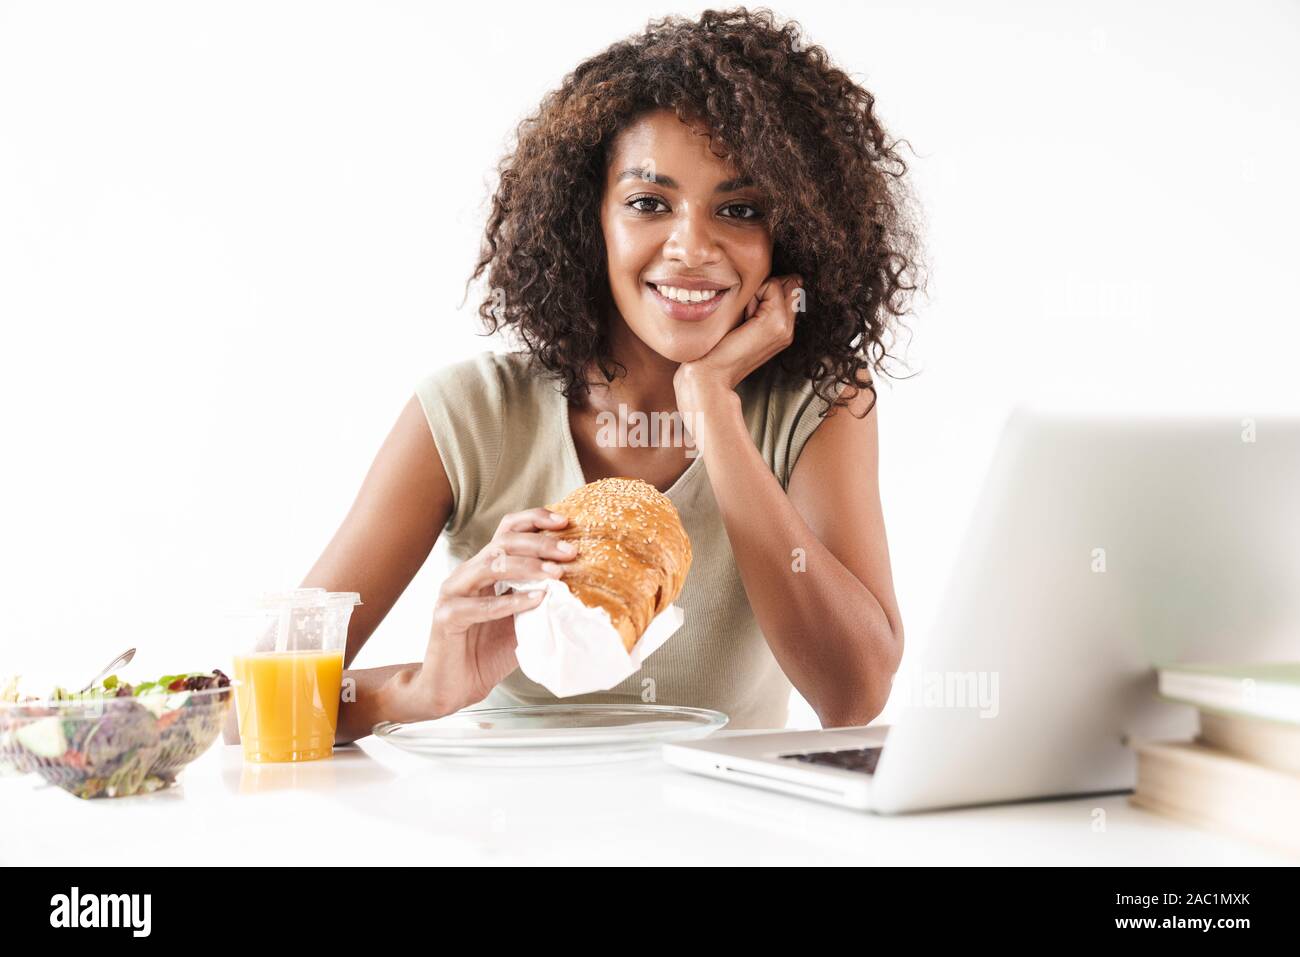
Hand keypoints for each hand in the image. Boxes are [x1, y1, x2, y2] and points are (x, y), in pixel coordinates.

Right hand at [399, 507, 578, 719]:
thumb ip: (541, 599)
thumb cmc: (487, 653)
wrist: (454, 688)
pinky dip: (509, 602)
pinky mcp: (446, 617)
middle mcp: (467, 574)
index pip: (508, 530)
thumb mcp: (524, 621)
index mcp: (485, 568)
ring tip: (556, 574)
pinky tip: (534, 601)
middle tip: (570, 552)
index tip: (565, 522)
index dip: (534, 520)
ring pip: (490, 564)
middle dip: (540, 543)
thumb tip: (581, 585)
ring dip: (528, 567)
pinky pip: (479, 605)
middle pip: (503, 542)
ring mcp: (453, 592)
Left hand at [673, 273, 803, 403]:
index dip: (764, 290)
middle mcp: (788, 328)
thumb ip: (757, 302)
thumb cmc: (717, 348)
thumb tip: (764, 279)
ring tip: (743, 320)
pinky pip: (772, 285)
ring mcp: (785, 327)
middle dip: (763, 288)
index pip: (787, 285)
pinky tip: (743, 319)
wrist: (712, 375)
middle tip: (744, 316)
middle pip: (787, 282)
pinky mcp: (776, 323)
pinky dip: (753, 295)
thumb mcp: (740, 321)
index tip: (745, 314)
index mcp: (782, 328)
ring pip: (779, 282)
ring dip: (756, 292)